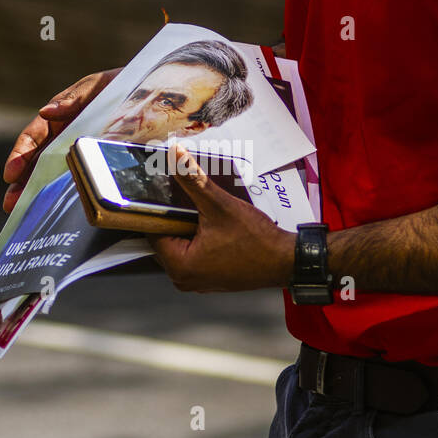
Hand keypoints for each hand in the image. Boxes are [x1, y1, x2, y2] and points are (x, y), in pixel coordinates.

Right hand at [1, 67, 122, 212]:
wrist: (155, 92)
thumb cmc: (121, 84)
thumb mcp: (97, 86)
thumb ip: (74, 98)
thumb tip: (46, 112)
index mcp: (61, 117)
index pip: (34, 136)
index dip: (21, 154)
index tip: (11, 173)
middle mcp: (66, 137)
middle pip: (38, 161)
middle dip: (22, 182)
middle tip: (10, 202)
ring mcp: (81, 153)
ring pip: (54, 174)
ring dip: (37, 193)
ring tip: (22, 210)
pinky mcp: (99, 165)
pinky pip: (81, 180)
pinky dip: (67, 195)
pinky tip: (59, 211)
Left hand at [147, 144, 295, 292]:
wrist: (284, 260)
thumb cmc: (257, 241)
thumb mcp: (220, 205)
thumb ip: (192, 180)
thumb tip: (176, 155)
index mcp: (179, 265)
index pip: (153, 231)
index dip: (161, 211)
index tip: (170, 196)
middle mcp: (183, 279)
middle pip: (165, 239)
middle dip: (177, 220)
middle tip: (196, 208)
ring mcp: (196, 281)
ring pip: (180, 246)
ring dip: (189, 229)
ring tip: (207, 218)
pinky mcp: (208, 278)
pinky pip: (194, 255)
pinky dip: (199, 241)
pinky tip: (214, 230)